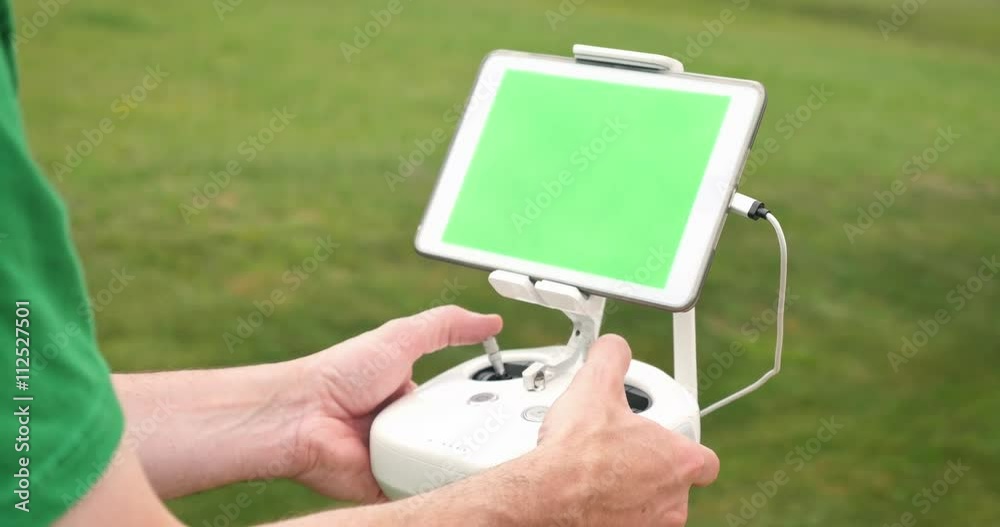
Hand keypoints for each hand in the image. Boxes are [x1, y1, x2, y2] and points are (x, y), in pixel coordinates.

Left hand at [287, 305, 501, 502]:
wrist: (303, 416)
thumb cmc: (339, 374)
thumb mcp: (402, 336)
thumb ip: (446, 326)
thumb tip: (491, 322)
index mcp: (410, 394)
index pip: (457, 401)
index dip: (482, 402)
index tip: (509, 402)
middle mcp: (405, 426)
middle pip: (456, 435)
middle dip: (476, 434)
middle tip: (503, 432)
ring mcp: (398, 456)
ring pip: (443, 463)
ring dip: (459, 460)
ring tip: (481, 455)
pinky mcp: (388, 484)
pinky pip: (422, 488)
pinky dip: (436, 485)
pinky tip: (454, 478)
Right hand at [534, 334, 719, 525]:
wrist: (549, 496)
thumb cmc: (578, 451)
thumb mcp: (595, 386)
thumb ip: (612, 358)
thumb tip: (613, 347)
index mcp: (679, 461)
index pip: (705, 460)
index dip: (684, 446)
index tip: (661, 438)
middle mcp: (673, 500)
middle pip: (676, 482)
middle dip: (651, 466)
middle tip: (621, 450)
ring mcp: (651, 525)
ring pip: (653, 506)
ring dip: (633, 490)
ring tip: (603, 471)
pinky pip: (629, 522)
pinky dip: (614, 510)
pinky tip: (591, 494)